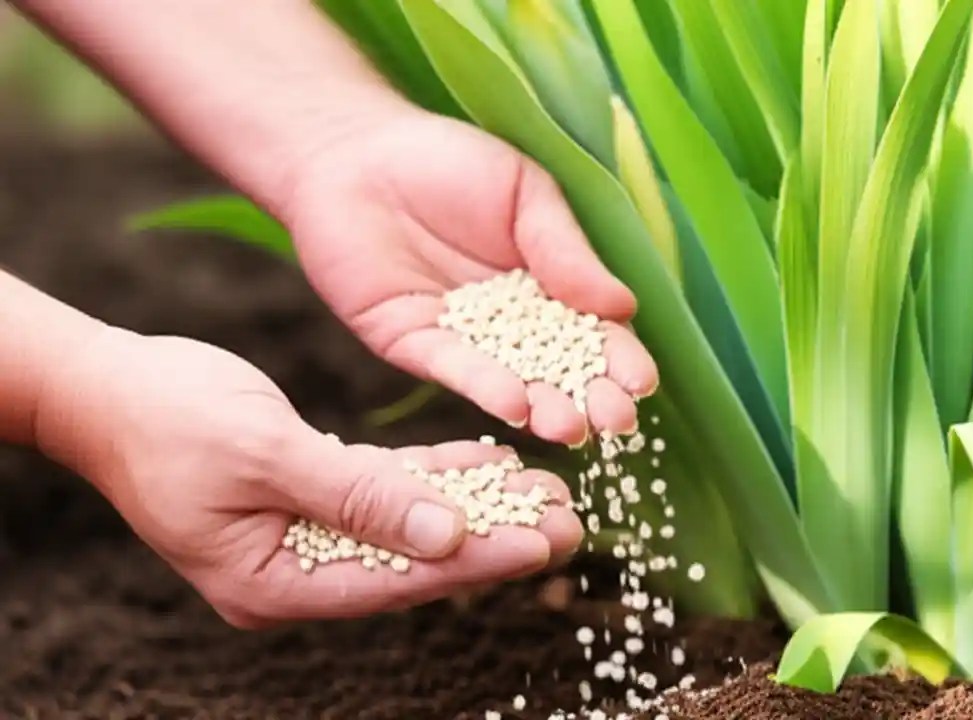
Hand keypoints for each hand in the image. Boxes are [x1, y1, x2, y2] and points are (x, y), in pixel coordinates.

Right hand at [34, 328, 582, 627]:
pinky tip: (491, 461)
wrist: (105, 389)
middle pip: (415, 558)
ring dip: (476, 504)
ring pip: (409, 521)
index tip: (546, 544)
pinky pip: (386, 487)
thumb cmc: (168, 421)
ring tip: (548, 489)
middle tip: (571, 522)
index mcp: (276, 583)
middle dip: (493, 537)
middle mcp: (297, 569)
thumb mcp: (266, 455)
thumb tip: (448, 535)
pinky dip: (435, 475)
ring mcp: (304, 533)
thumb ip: (358, 496)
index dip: (477, 560)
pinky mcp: (311, 491)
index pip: (398, 579)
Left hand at [277, 111, 658, 446]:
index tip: (640, 384)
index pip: (593, 332)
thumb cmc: (447, 160)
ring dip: (543, 408)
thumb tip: (624, 306)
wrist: (353, 151)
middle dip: (589, 398)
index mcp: (549, 284)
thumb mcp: (525, 194)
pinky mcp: (414, 342)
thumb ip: (566, 252)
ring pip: (511, 381)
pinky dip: (484, 387)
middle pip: (558, 369)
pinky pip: (454, 370)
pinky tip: (513, 404)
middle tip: (615, 423)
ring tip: (571, 428)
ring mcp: (464, 337)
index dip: (619, 359)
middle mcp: (511, 322)